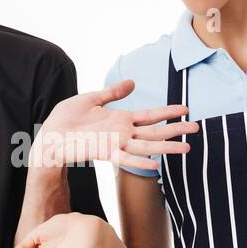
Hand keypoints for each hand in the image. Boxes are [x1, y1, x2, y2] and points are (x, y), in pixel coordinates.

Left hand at [34, 79, 197, 170]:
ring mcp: (114, 143)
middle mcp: (121, 133)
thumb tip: (132, 82)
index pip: (149, 115)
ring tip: (186, 148)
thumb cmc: (66, 118)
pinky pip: (125, 159)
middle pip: (155, 131)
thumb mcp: (91, 99)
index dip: (167, 112)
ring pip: (146, 146)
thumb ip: (113, 93)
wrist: (49, 135)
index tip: (185, 109)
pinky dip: (139, 162)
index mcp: (120, 119)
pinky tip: (155, 165)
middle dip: (176, 130)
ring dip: (166, 147)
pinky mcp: (104, 152)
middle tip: (197, 129)